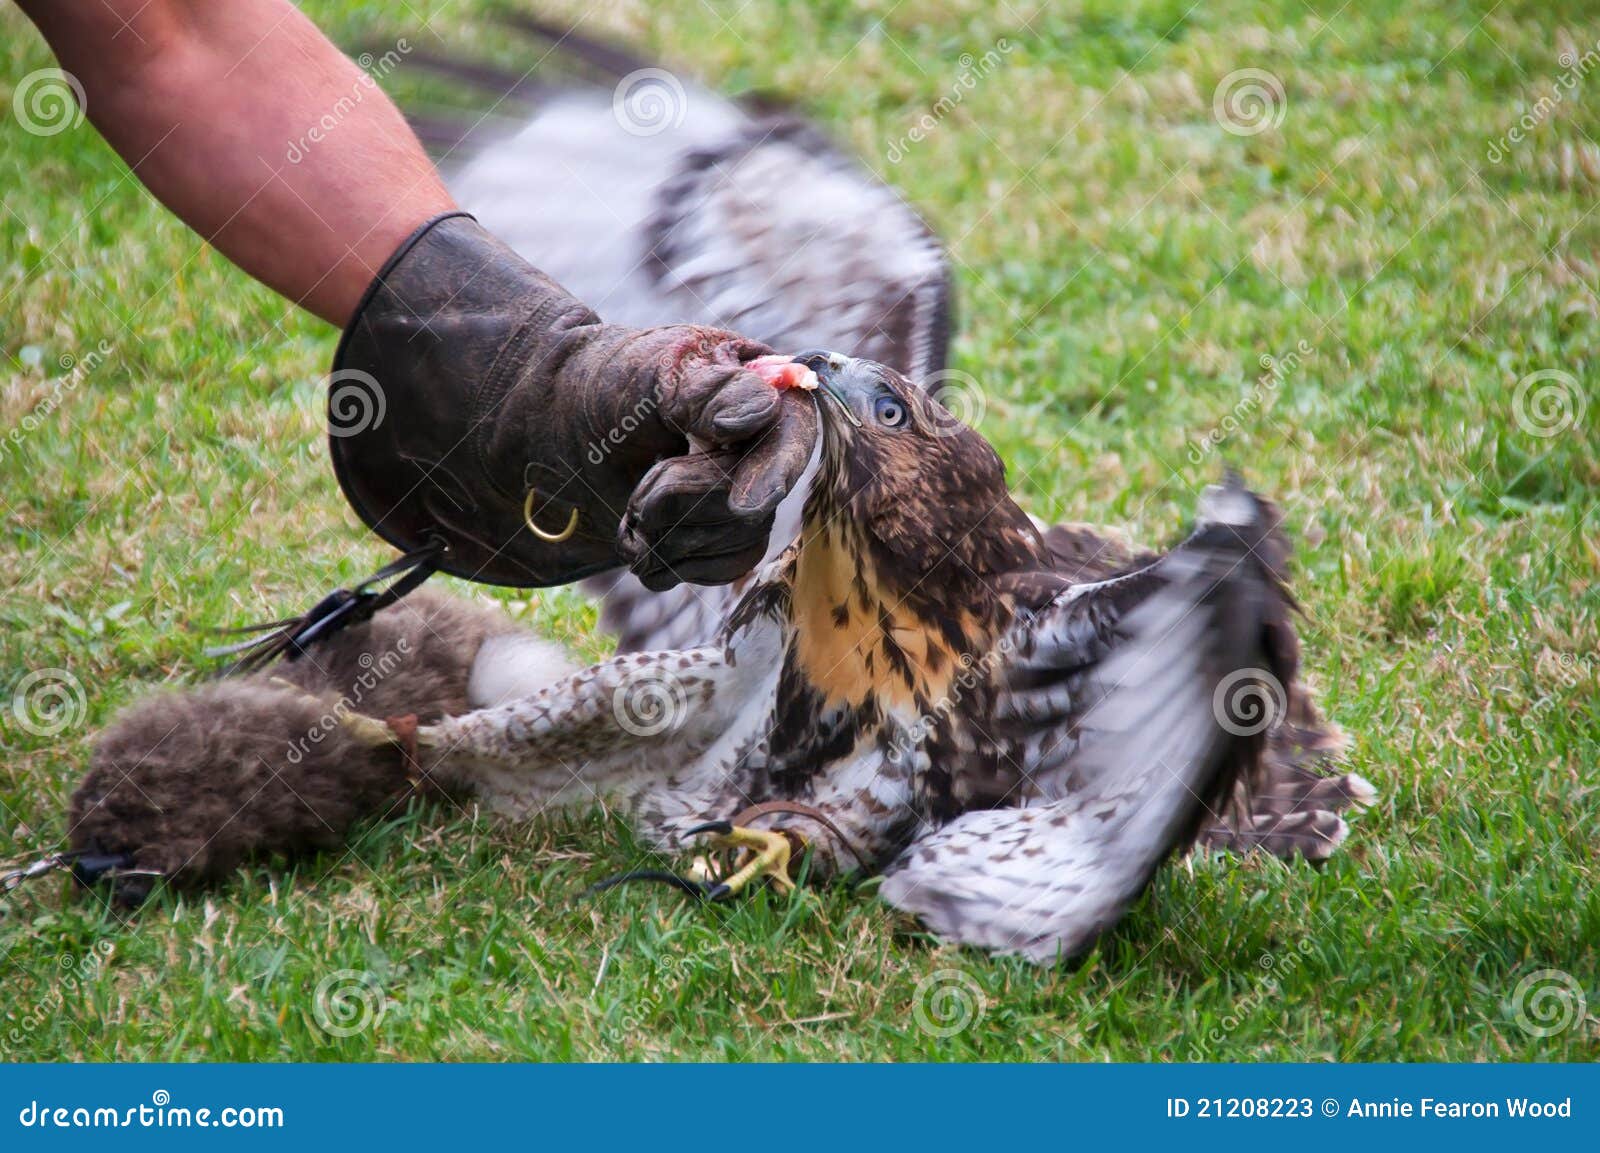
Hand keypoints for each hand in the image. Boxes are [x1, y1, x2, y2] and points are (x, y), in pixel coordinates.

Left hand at [329, 214, 816, 588]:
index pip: (793, 436)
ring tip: (630, 506)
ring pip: (734, 544)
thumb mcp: (654, 374)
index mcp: (763, 389)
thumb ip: (707, 393)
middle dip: (683, 499)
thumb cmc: (605, 385)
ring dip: (667, 532)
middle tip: (640, 484)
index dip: (776, 471)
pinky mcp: (716, 540)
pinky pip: (712, 571)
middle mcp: (763, 446)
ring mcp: (743, 497)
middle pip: (755, 501)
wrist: (551, 432)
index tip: (744, 502)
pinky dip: (665, 560)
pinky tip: (636, 533)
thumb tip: (762, 413)